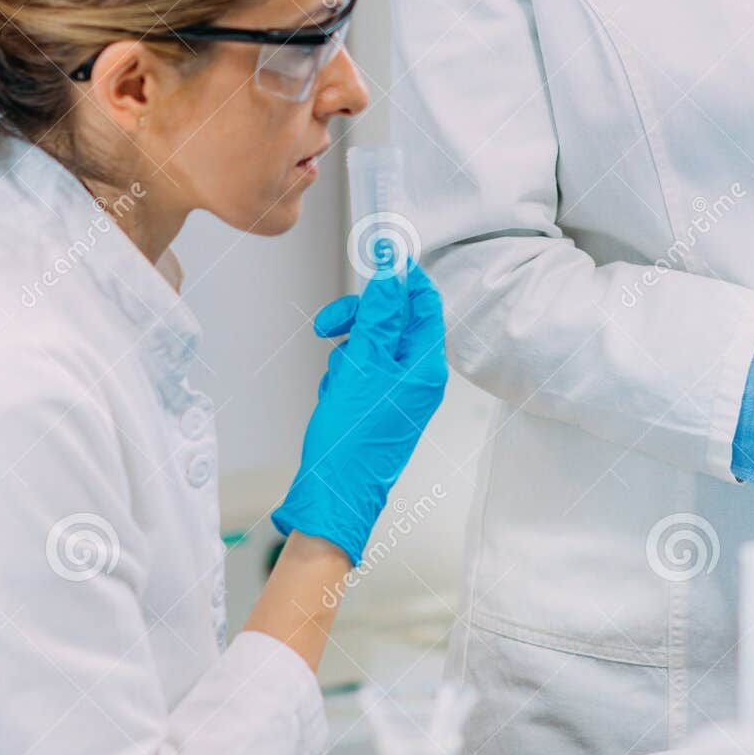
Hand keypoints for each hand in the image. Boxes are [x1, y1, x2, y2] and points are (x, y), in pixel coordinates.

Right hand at [270, 260, 447, 565]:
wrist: (332, 497)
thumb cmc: (350, 439)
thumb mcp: (362, 365)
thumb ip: (379, 315)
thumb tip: (392, 272)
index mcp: (427, 366)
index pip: (425, 303)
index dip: (401, 278)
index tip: (375, 257)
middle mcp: (419, 378)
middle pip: (393, 322)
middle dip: (359, 320)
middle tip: (327, 324)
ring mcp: (399, 394)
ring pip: (371, 346)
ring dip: (347, 353)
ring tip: (334, 381)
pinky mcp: (377, 407)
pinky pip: (360, 373)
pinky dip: (343, 377)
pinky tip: (332, 399)